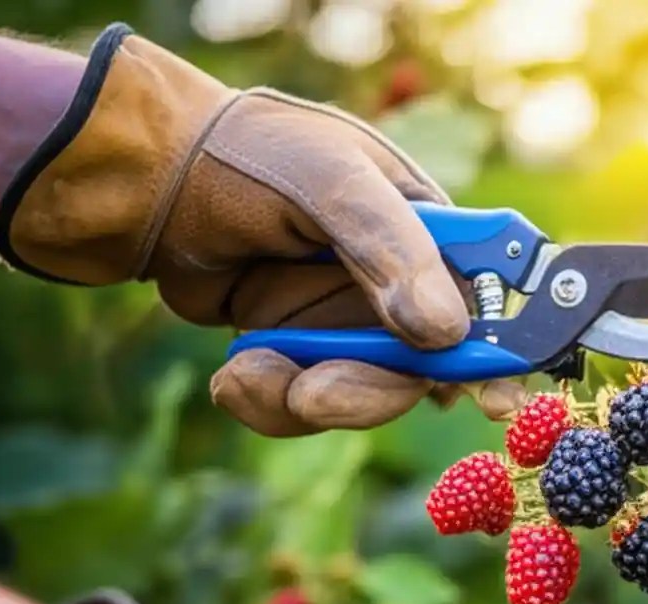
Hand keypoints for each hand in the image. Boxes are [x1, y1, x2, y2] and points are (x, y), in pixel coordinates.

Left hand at [0, 25, 524, 435]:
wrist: (151, 180)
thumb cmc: (253, 155)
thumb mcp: (330, 182)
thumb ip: (391, 252)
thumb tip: (446, 333)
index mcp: (430, 235)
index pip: (486, 300)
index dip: (497, 353)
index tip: (495, 400)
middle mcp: (400, 286)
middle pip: (422, 370)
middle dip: (370, 391)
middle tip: (316, 394)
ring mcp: (348, 324)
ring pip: (361, 397)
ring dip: (306, 400)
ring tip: (247, 375)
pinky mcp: (301, 352)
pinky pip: (305, 404)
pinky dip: (268, 403)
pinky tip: (233, 377)